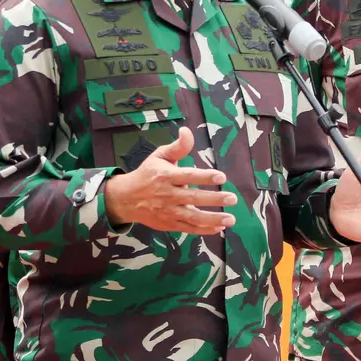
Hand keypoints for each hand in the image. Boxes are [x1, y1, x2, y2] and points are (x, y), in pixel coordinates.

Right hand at [103, 127, 238, 233]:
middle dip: (214, 199)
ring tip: (231, 219)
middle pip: (193, 197)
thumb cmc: (148, 174)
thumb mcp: (159, 156)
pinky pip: (188, 229)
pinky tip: (218, 228)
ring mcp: (168, 211)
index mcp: (165, 176)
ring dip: (213, 219)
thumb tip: (187, 130)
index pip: (187, 176)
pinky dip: (203, 230)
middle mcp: (167, 194)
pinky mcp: (168, 224)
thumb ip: (177, 146)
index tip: (222, 176)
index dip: (204, 176)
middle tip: (233, 198)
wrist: (126, 198)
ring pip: (192, 217)